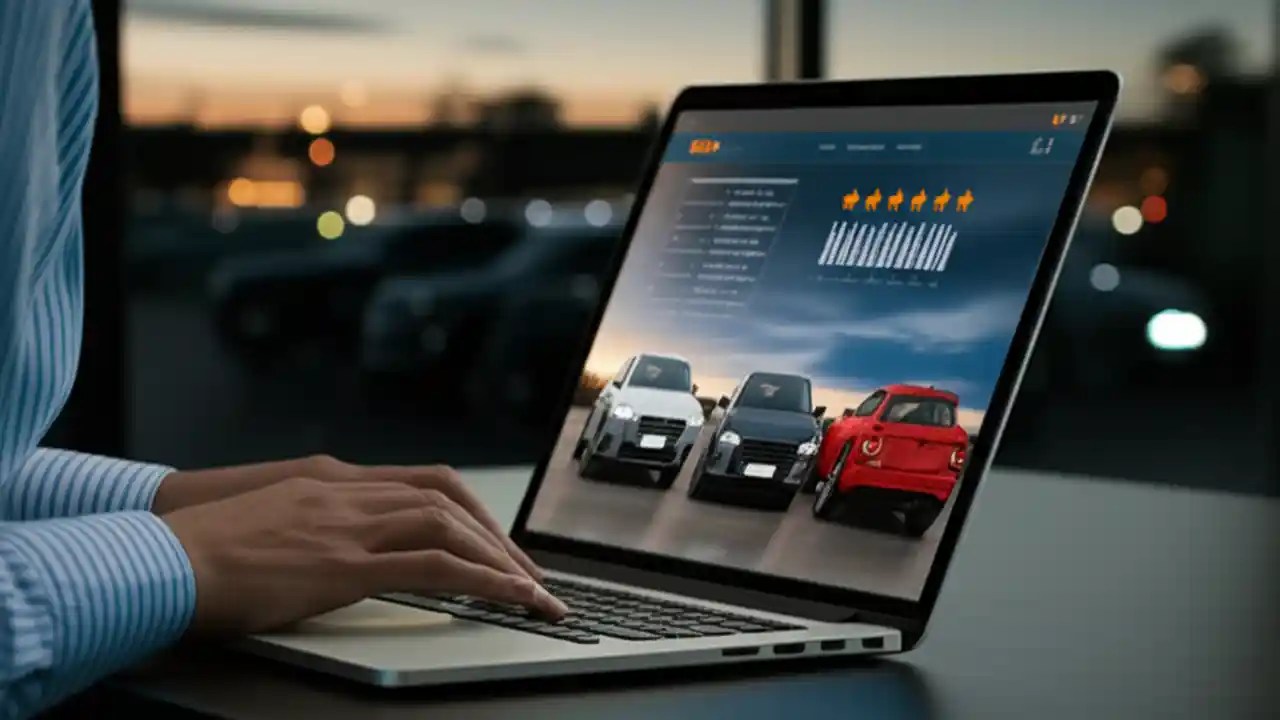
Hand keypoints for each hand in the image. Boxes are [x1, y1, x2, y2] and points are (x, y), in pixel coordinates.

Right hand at [153, 455, 541, 579]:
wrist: (159, 558)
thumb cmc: (199, 552)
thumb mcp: (267, 527)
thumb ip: (310, 529)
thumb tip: (334, 555)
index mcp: (331, 483)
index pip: (424, 482)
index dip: (469, 510)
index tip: (494, 540)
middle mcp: (348, 495)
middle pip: (447, 498)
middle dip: (495, 534)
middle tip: (526, 569)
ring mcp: (348, 526)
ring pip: (449, 525)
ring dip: (498, 557)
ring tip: (530, 589)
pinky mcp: (344, 565)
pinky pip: (434, 566)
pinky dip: (482, 579)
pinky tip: (507, 595)